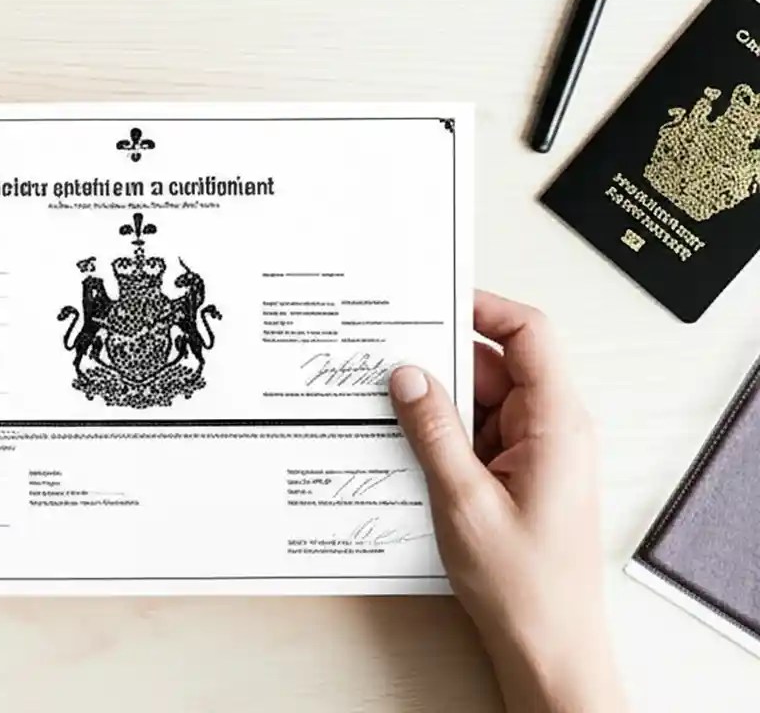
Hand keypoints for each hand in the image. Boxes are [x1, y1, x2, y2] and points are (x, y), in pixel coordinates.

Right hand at [388, 291, 625, 712]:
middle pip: (495, 366)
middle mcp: (552, 428)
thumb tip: (408, 375)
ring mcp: (536, 451)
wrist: (546, 644)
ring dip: (438, 408)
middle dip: (441, 366)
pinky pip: (478, 434)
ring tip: (392, 418)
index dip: (483, 307)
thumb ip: (433, 430)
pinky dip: (443, 436)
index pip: (530, 335)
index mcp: (557, 423)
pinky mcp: (518, 473)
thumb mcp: (464, 500)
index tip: (434, 300)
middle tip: (387, 366)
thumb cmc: (525, 584)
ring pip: (481, 402)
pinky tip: (410, 450)